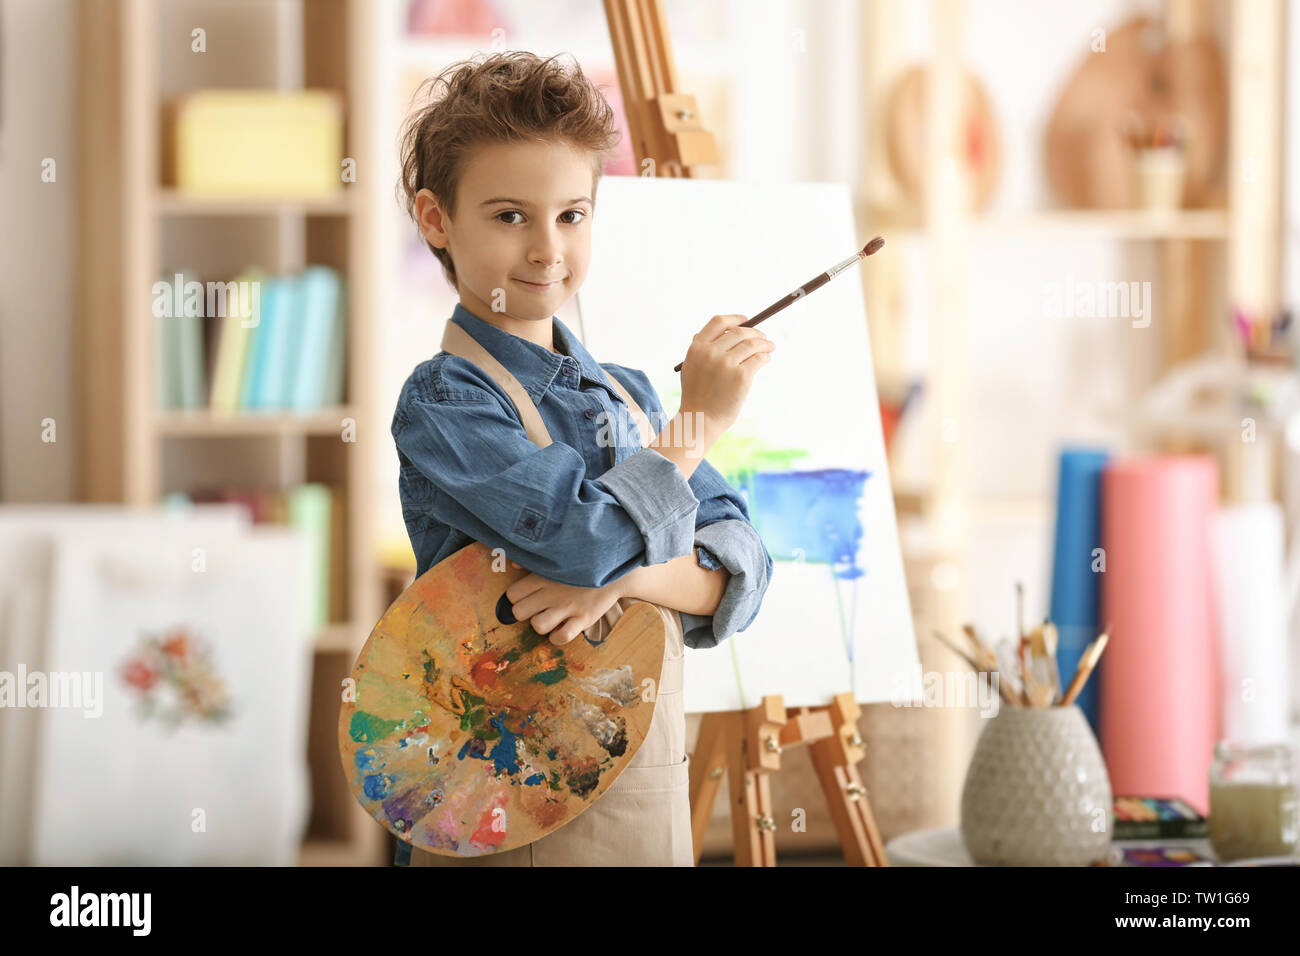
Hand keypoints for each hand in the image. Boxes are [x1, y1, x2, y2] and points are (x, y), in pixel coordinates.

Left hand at [504, 561, 627, 645]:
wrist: (616, 572)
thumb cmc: (583, 566)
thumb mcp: (558, 559)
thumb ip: (533, 563)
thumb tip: (513, 565)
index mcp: (543, 577)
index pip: (512, 594)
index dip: (516, 598)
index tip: (526, 597)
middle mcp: (553, 593)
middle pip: (519, 612)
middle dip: (525, 612)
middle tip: (536, 608)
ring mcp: (568, 607)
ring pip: (537, 626)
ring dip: (541, 625)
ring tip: (549, 618)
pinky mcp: (584, 619)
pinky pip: (562, 637)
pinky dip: (558, 637)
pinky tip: (561, 629)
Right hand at [678, 314, 774, 433]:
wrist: (701, 420)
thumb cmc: (697, 396)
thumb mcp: (691, 368)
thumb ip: (701, 349)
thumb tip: (722, 332)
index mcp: (697, 348)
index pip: (718, 322)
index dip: (735, 319)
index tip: (747, 319)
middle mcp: (710, 352)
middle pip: (739, 332)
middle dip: (755, 333)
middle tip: (764, 338)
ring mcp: (726, 364)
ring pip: (752, 344)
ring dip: (764, 344)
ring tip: (770, 347)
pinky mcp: (741, 376)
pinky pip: (758, 359)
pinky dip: (765, 357)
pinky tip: (766, 359)